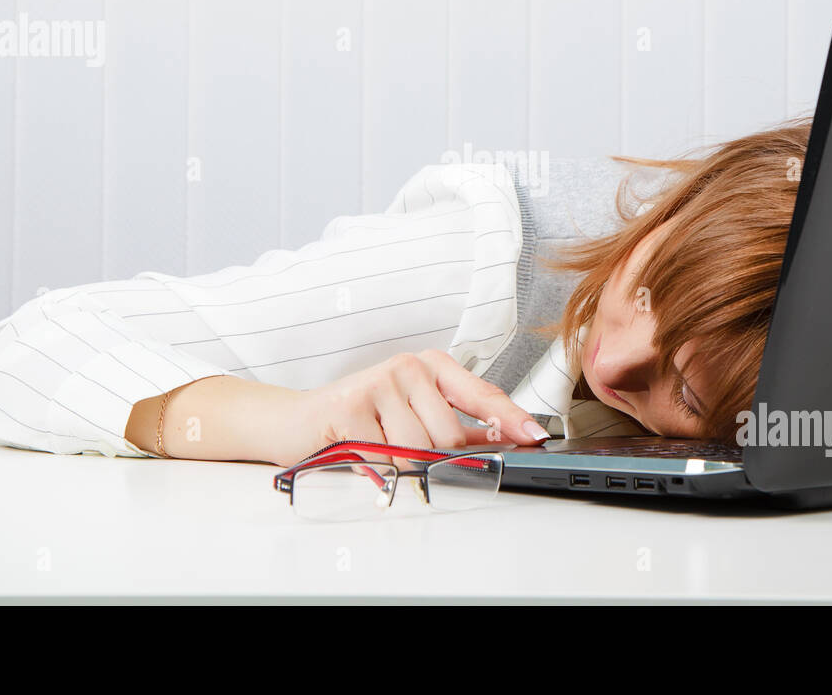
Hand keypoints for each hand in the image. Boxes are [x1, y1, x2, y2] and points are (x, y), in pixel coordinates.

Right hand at [273, 349, 549, 467]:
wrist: (297, 421)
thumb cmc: (360, 419)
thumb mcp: (413, 414)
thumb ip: (457, 427)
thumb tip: (504, 440)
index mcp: (430, 367)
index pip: (482, 394)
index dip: (511, 418)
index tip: (534, 435)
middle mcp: (408, 367)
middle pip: (449, 436)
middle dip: (431, 458)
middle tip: (400, 449)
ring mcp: (379, 382)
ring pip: (417, 451)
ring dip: (399, 464)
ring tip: (378, 448)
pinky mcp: (352, 406)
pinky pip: (384, 457)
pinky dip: (374, 466)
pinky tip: (359, 449)